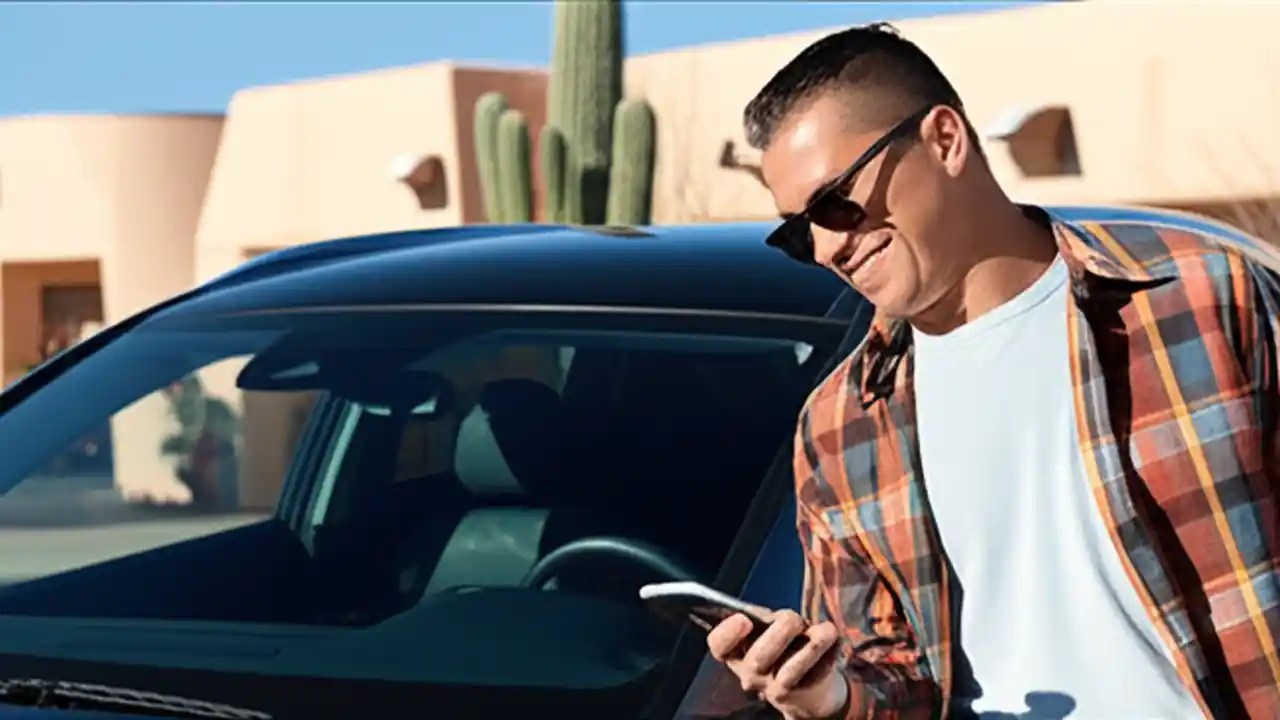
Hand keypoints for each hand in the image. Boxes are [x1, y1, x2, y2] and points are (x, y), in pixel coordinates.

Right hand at [707, 608, 849, 719]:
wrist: (807, 688)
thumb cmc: (783, 647)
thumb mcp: (767, 631)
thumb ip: (763, 620)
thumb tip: (767, 614)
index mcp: (735, 653)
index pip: (719, 645)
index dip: (729, 632)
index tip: (745, 620)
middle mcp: (749, 675)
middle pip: (760, 656)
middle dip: (783, 628)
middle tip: (794, 619)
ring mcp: (772, 689)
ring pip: (791, 668)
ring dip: (813, 643)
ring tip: (825, 632)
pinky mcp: (799, 697)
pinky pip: (817, 671)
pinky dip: (829, 652)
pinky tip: (832, 643)